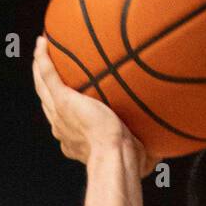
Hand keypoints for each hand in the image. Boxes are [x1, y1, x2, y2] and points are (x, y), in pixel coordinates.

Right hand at [32, 36, 154, 173]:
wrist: (117, 157)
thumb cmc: (130, 163)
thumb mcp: (138, 154)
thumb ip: (147, 148)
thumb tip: (165, 148)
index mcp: (75, 141)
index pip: (65, 122)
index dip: (63, 110)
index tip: (70, 98)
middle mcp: (62, 127)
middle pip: (48, 102)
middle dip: (47, 86)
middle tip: (47, 70)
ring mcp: (60, 113)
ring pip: (43, 86)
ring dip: (39, 68)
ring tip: (41, 50)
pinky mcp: (63, 100)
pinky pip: (47, 74)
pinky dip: (42, 57)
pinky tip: (43, 41)